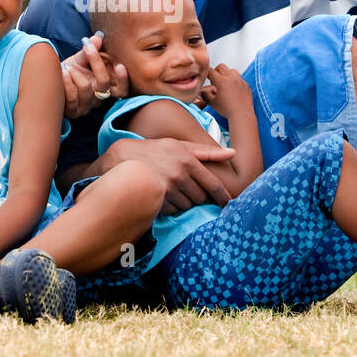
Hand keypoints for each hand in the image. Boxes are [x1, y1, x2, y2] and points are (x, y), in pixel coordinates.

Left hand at [61, 32, 128, 118]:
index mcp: (105, 87)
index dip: (123, 79)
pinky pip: (72, 96)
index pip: (121, 88)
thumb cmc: (69, 71)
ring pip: (86, 88)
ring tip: (68, 66)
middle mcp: (98, 99)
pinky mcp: (73, 112)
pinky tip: (62, 73)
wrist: (50, 82)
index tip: (119, 65)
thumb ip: (91, 49)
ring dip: (76, 73)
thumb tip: (98, 37)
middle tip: (89, 49)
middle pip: (104, 85)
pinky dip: (66, 81)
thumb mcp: (81, 59)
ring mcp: (86, 107)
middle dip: (98, 66)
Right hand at [105, 137, 235, 213]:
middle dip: (197, 196)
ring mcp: (168, 188)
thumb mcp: (179, 146)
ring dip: (184, 202)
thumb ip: (207, 152)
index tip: (228, 203)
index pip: (213, 184)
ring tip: (173, 190)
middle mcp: (179, 174)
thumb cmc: (155, 151)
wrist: (123, 159)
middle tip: (186, 187)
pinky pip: (174, 211)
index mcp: (188, 160)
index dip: (222, 197)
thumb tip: (233, 153)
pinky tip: (164, 196)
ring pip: (188, 206)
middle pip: (201, 197)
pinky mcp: (157, 200)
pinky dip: (172, 207)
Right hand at [196, 63, 252, 119]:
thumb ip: (205, 95)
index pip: (211, 71)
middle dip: (217, 71)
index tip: (206, 76)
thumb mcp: (212, 103)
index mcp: (221, 81)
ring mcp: (240, 81)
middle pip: (222, 67)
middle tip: (215, 80)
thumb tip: (202, 91)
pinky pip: (240, 79)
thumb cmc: (227, 110)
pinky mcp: (246, 85)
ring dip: (227, 74)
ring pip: (232, 70)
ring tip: (225, 84)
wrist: (242, 115)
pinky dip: (235, 81)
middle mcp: (231, 78)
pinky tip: (234, 90)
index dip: (206, 73)